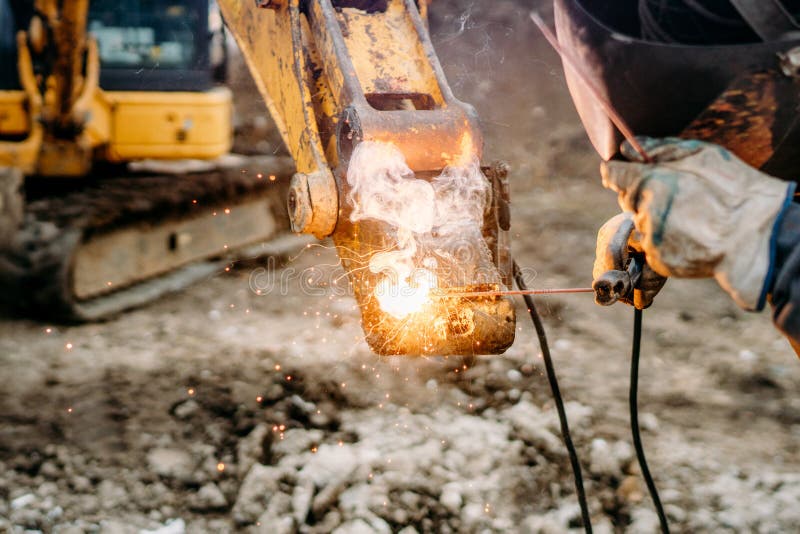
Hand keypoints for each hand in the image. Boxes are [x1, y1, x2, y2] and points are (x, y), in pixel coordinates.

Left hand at [601, 137, 795, 309]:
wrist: (758, 239)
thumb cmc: (735, 191)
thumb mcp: (703, 155)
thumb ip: (659, 149)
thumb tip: (626, 149)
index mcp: (650, 182)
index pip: (612, 175)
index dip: (620, 171)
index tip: (624, 170)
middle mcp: (643, 212)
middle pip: (628, 199)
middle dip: (644, 194)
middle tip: (678, 194)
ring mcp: (650, 239)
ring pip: (641, 223)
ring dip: (656, 218)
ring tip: (691, 217)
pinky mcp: (659, 261)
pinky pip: (653, 245)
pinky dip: (666, 240)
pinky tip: (692, 235)